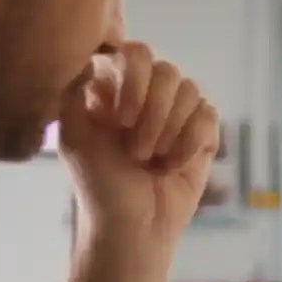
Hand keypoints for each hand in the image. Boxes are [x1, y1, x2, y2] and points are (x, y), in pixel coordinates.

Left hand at [59, 41, 222, 247]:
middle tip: (137, 151)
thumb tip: (87, 55)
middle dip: (154, 113)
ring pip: (190, 91)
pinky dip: (192, 142)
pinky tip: (174, 166)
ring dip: (171, 131)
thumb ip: (72, 94)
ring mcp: (176, 114)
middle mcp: (146, 95)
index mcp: (114, 89)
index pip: (135, 53)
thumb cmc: (100, 187)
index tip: (121, 120)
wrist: (133, 228)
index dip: (134, 81)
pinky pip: (209, 116)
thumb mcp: (74, 140)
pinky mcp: (200, 135)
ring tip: (153, 161)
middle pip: (167, 71)